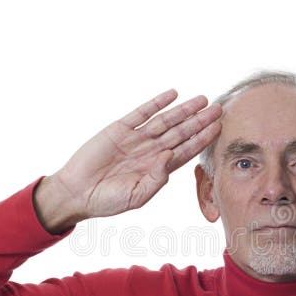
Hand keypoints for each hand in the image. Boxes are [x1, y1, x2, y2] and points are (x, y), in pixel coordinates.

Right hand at [50, 89, 221, 220]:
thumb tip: (170, 156)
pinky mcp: (119, 129)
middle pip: (181, 132)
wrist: (77, 193)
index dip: (203, 139)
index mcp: (158, 168)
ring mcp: (136, 139)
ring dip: (184, 110)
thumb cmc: (107, 200)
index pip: (186, 150)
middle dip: (200, 121)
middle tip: (219, 109)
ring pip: (166, 121)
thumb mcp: (137, 196)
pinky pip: (142, 113)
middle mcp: (151, 151)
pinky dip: (157, 103)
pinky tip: (172, 95)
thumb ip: (157, 179)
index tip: (219, 128)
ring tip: (202, 100)